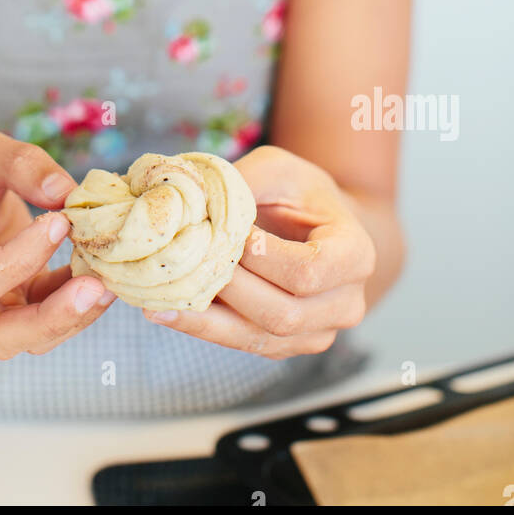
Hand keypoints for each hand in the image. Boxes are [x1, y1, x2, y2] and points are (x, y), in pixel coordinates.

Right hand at [0, 129, 114, 358]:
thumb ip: (20, 164)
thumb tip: (67, 191)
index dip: (18, 260)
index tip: (59, 222)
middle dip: (51, 319)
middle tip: (96, 287)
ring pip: (24, 338)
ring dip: (70, 317)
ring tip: (107, 281)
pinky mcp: (8, 304)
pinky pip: (41, 319)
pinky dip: (72, 304)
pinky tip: (97, 274)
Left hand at [143, 145, 374, 355]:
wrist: (318, 227)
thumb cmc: (298, 192)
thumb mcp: (278, 169)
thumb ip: (246, 181)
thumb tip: (197, 201)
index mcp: (356, 254)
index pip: (309, 270)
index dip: (263, 257)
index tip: (228, 233)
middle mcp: (347, 303)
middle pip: (283, 312)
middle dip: (229, 288)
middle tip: (184, 263)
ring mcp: (319, 332)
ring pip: (260, 337)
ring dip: (207, 318)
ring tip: (157, 297)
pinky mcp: (287, 346)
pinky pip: (244, 344)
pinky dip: (203, 328)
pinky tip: (163, 310)